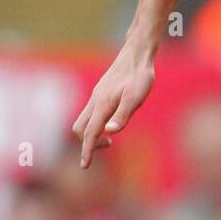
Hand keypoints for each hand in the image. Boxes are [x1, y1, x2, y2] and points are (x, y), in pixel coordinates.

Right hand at [72, 39, 155, 167]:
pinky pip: (90, 113)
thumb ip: (123, 115)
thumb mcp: (136, 97)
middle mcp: (95, 101)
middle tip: (109, 146)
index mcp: (102, 105)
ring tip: (110, 139)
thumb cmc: (140, 76)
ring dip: (91, 134)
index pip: (90, 133)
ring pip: (83, 120)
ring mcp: (96, 96)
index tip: (85, 166)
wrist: (137, 54)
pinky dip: (95, 124)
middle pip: (80, 129)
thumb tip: (109, 132)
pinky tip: (111, 122)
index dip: (87, 150)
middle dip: (88, 143)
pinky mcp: (100, 93)